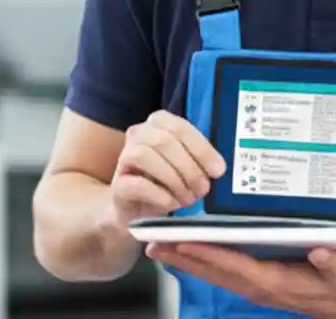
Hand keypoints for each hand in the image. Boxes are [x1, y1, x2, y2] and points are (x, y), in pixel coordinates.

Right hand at [110, 110, 225, 225]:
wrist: (136, 212)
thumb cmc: (165, 184)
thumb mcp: (186, 168)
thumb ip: (200, 161)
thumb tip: (218, 168)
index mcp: (159, 123)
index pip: (180, 127)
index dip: (201, 149)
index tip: (218, 171)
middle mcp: (138, 134)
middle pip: (164, 141)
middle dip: (189, 168)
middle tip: (202, 190)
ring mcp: (124, 158)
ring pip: (145, 156)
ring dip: (173, 180)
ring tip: (187, 199)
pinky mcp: (117, 186)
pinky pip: (136, 184)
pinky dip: (159, 195)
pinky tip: (171, 203)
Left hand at [147, 243, 335, 318]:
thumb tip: (319, 251)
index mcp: (282, 284)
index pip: (237, 268)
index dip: (207, 256)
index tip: (180, 244)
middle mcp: (267, 288)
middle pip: (219, 273)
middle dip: (185, 258)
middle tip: (152, 243)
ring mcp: (266, 287)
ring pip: (221, 273)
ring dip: (191, 260)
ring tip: (162, 246)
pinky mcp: (268, 282)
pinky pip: (231, 272)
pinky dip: (210, 261)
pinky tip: (196, 250)